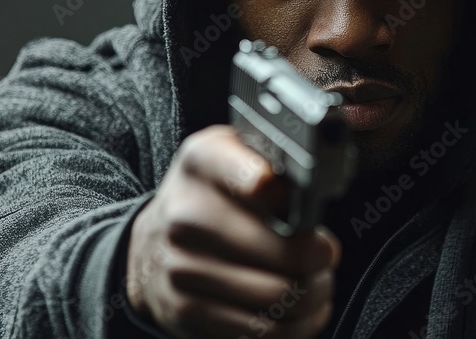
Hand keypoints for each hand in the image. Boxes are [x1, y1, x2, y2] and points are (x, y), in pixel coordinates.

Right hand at [126, 124, 340, 337]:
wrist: (151, 245)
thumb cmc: (209, 196)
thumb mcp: (231, 154)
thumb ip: (270, 156)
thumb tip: (312, 188)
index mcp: (202, 162)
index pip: (255, 179)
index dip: (291, 200)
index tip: (307, 215)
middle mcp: (186, 214)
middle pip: (286, 250)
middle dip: (320, 257)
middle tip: (324, 253)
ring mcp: (183, 266)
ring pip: (281, 295)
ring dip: (314, 293)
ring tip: (316, 280)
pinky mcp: (188, 311)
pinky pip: (265, 330)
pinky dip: (297, 325)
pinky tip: (301, 309)